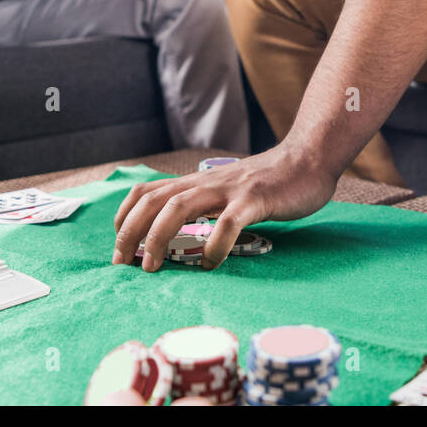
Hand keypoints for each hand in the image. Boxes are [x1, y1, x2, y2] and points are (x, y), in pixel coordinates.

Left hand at [112, 146, 338, 271]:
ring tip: (151, 266)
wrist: (308, 159)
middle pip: (154, 201)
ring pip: (179, 206)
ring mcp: (229, 190)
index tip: (119, 246)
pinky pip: (228, 222)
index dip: (124, 217)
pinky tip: (209, 264)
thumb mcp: (225, 190)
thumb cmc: (268, 183)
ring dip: (158, 237)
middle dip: (130, 232)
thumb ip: (204, 206)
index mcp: (196, 182)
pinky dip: (214, 244)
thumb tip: (179, 235)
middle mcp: (205, 183)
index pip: (146, 192)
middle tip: (122, 264)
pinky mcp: (255, 199)